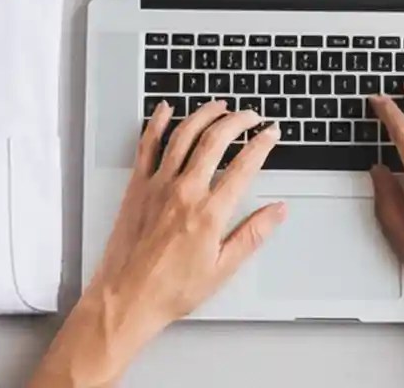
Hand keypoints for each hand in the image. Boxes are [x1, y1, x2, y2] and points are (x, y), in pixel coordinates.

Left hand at [31, 102, 284, 386]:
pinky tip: (164, 110)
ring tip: (219, 106)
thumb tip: (278, 211)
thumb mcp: (222, 268)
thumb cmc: (171, 289)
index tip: (271, 133)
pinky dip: (157, 123)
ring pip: (184, 135)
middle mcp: (184, 191)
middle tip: (250, 115)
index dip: (262, 144)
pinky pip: (147, 145)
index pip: (244, 166)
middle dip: (237, 121)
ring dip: (204, 114)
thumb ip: (253, 234)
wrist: (126, 297)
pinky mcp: (137, 186)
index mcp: (209, 213)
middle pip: (215, 140)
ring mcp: (158, 185)